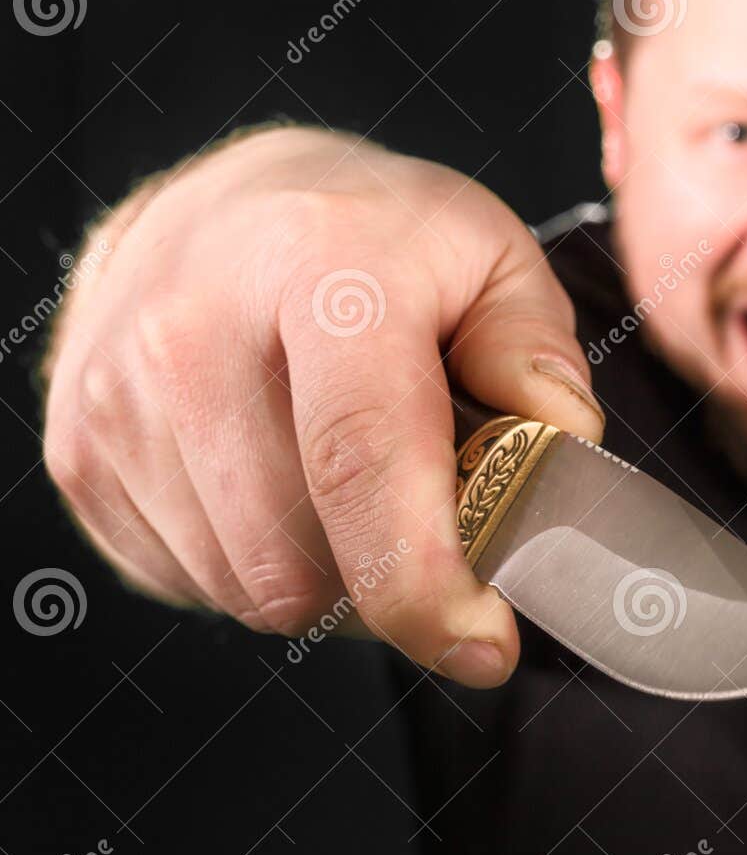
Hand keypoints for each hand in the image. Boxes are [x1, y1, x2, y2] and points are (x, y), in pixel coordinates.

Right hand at [42, 127, 603, 686]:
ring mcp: (117, 398)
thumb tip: (558, 442)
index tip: (483, 646)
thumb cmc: (375, 242)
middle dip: (389, 579)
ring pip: (248, 589)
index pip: (360, 460)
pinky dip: (259, 566)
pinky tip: (282, 486)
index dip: (423, 582)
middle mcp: (192, 331)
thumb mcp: (491, 258)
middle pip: (302, 558)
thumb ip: (537, 353)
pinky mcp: (81, 455)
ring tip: (351, 488)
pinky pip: (194, 583)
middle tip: (430, 521)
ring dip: (325, 577)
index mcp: (318, 270)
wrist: (223, 208)